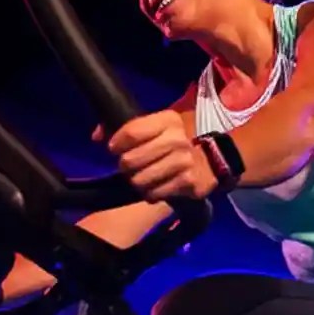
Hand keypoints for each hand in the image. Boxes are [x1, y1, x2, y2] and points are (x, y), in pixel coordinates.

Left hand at [97, 111, 217, 200]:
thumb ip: (127, 128)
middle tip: (133, 166)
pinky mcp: (188, 183)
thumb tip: (96, 136)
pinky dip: (151, 193)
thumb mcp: (158, 126)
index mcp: (168, 120)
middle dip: (126, 166)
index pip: (130, 132)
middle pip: (130, 160)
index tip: (116, 148)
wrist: (216, 159)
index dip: (116, 143)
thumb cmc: (178, 141)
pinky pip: (154, 194)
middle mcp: (177, 139)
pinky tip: (158, 186)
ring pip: (139, 181)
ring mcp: (184, 162)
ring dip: (138, 181)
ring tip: (145, 177)